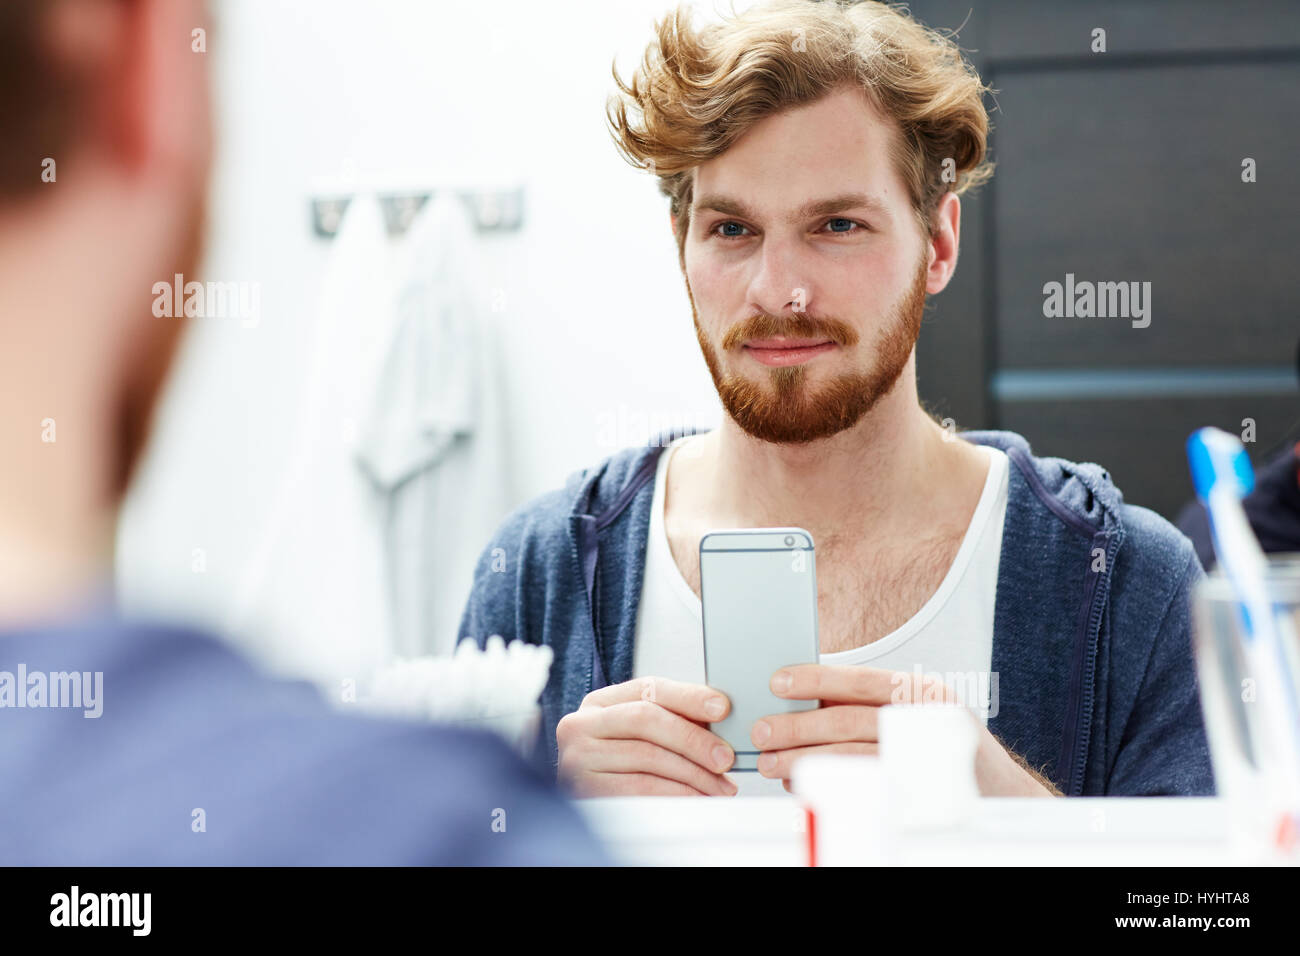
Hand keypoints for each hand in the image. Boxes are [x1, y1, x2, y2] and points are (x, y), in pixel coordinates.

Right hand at [556, 676, 738, 796]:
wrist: (580, 816)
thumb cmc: (617, 769)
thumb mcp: (636, 737)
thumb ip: (670, 721)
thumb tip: (718, 718)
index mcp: (599, 703)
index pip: (648, 688)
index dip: (688, 696)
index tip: (721, 708)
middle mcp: (581, 725)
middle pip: (647, 719)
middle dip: (693, 739)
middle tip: (725, 757)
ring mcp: (578, 758)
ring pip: (648, 757)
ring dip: (693, 773)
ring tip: (719, 785)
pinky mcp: (584, 790)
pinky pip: (641, 789)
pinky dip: (677, 794)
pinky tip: (697, 798)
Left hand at [754, 664, 1054, 795]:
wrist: (999, 793)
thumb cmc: (939, 749)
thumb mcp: (909, 716)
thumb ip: (864, 706)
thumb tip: (800, 704)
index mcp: (920, 692)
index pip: (861, 679)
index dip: (816, 678)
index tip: (777, 682)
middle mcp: (927, 720)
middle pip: (849, 719)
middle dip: (797, 726)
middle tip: (761, 733)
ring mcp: (927, 759)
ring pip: (853, 755)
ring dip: (805, 759)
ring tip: (772, 764)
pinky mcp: (923, 793)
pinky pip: (866, 787)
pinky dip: (830, 785)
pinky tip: (806, 785)